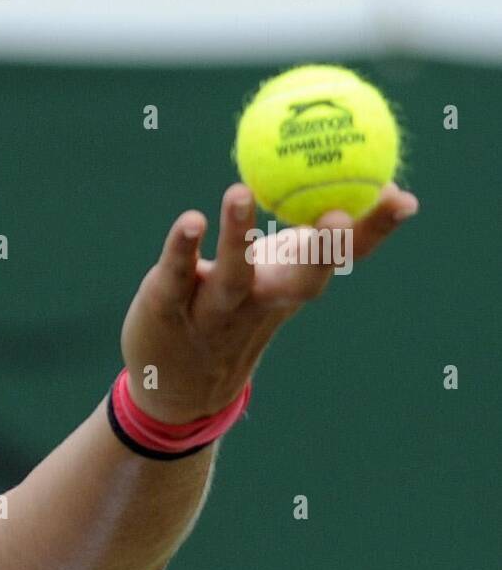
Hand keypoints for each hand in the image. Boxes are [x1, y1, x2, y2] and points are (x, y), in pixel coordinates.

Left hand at [119, 182, 418, 423]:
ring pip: (231, 276)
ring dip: (236, 236)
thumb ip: (314, 235)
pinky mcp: (167, 305)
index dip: (374, 232)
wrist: (179, 384)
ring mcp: (214, 308)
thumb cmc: (241, 309)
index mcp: (292, 284)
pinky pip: (176, 273)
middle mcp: (261, 300)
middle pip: (299, 280)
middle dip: (321, 251)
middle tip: (338, 214)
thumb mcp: (280, 274)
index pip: (341, 259)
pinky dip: (182, 248)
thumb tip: (382, 185)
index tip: (403, 200)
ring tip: (239, 191)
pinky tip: (190, 222)